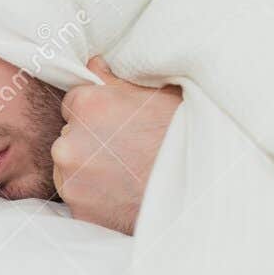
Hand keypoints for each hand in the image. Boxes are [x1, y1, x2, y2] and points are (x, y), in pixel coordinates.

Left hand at [52, 55, 181, 234]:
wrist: (204, 187)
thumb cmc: (185, 134)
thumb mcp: (158, 93)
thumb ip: (114, 79)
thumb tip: (92, 64)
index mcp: (88, 106)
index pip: (73, 103)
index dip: (96, 113)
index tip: (118, 124)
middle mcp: (70, 142)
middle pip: (69, 137)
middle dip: (90, 141)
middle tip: (127, 150)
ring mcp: (71, 179)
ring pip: (70, 169)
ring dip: (89, 170)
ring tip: (127, 173)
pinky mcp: (78, 210)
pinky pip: (80, 199)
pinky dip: (96, 198)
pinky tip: (124, 193)